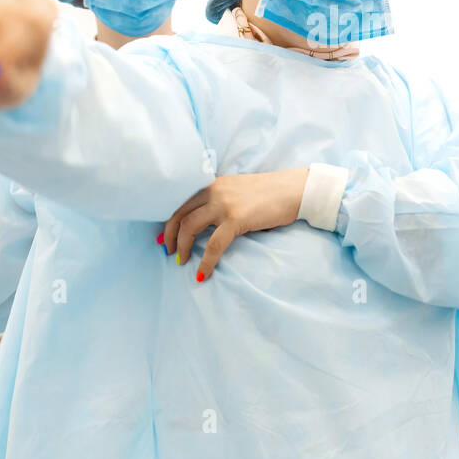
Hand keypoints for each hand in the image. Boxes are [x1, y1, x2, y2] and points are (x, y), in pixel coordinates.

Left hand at [163, 168, 309, 280]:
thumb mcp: (239, 190)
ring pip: (190, 227)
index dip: (169, 222)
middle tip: (169, 251)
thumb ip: (222, 199)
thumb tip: (210, 222)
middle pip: (180, 215)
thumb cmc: (271, 193)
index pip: (182, 203)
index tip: (163, 237)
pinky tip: (202, 273)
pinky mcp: (236, 219)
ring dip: (182, 247)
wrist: (294, 189)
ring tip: (182, 262)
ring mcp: (224, 205)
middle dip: (170, 236)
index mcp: (213, 184)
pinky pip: (214, 244)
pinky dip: (206, 261)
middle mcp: (214, 191)